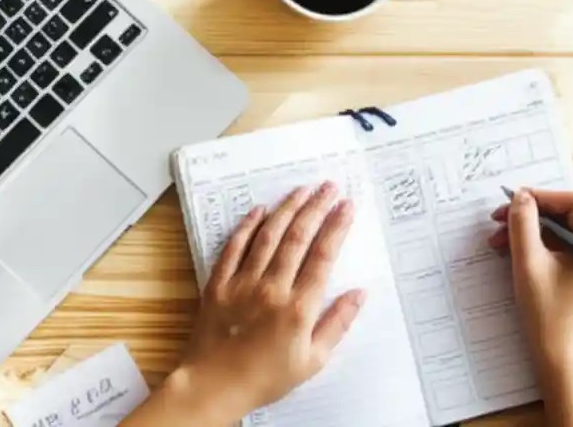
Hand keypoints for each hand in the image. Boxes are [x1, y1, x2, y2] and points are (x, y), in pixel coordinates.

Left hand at [122, 182, 363, 426]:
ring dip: (286, 209)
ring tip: (301, 190)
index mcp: (298, 308)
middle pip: (298, 237)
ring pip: (268, 236)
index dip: (337, 226)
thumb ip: (337, 324)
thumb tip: (358, 294)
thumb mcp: (313, 361)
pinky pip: (234, 247)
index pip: (323, 256)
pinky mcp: (219, 284)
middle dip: (316, 207)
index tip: (347, 206)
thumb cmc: (265, 378)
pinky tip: (258, 210)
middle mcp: (272, 288)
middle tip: (329, 187)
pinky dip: (247, 226)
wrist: (214, 386)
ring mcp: (243, 284)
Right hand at [489, 188, 572, 363]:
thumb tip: (520, 196)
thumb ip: (523, 224)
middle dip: (531, 214)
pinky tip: (510, 249)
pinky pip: (559, 245)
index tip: (513, 200)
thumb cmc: (547, 313)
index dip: (543, 196)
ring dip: (529, 229)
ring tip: (498, 238)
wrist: (557, 355)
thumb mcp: (529, 263)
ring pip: (560, 229)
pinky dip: (535, 243)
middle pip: (567, 214)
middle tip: (499, 217)